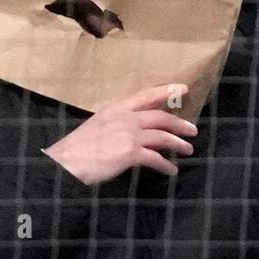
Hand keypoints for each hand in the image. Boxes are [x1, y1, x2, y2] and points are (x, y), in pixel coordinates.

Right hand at [42, 84, 196, 184]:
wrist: (66, 162)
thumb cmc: (77, 148)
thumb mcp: (98, 127)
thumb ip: (117, 125)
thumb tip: (138, 133)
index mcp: (115, 109)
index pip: (145, 95)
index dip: (165, 90)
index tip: (182, 87)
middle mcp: (125, 118)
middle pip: (160, 117)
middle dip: (179, 123)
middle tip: (193, 130)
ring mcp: (128, 135)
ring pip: (162, 136)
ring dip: (178, 144)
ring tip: (188, 150)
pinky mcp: (130, 153)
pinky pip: (155, 158)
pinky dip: (165, 165)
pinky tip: (171, 171)